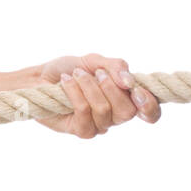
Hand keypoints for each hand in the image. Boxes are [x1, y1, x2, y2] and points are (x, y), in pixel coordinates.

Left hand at [30, 53, 160, 137]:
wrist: (40, 77)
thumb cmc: (69, 69)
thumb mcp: (95, 60)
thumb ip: (116, 66)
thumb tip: (129, 82)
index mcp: (126, 98)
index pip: (150, 112)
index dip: (150, 106)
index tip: (137, 90)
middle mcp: (115, 115)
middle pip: (127, 112)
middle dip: (111, 88)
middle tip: (97, 73)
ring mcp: (98, 125)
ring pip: (105, 111)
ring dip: (89, 87)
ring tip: (77, 74)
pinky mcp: (80, 130)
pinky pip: (85, 113)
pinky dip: (76, 93)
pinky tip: (66, 82)